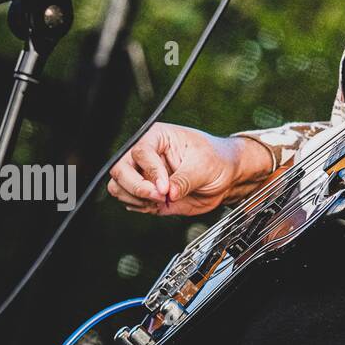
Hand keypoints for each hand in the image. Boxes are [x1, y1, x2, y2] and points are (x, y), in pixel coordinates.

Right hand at [107, 122, 271, 215]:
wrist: (226, 177)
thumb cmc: (218, 159)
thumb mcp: (204, 167)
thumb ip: (184, 179)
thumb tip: (169, 192)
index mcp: (159, 137)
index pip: (140, 152)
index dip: (151, 172)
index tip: (165, 187)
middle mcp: (147, 155)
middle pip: (120, 170)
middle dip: (137, 187)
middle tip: (160, 196)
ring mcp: (144, 174)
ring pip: (118, 187)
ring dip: (137, 198)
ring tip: (162, 200)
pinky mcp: (146, 192)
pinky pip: (130, 201)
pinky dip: (141, 206)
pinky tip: (160, 204)